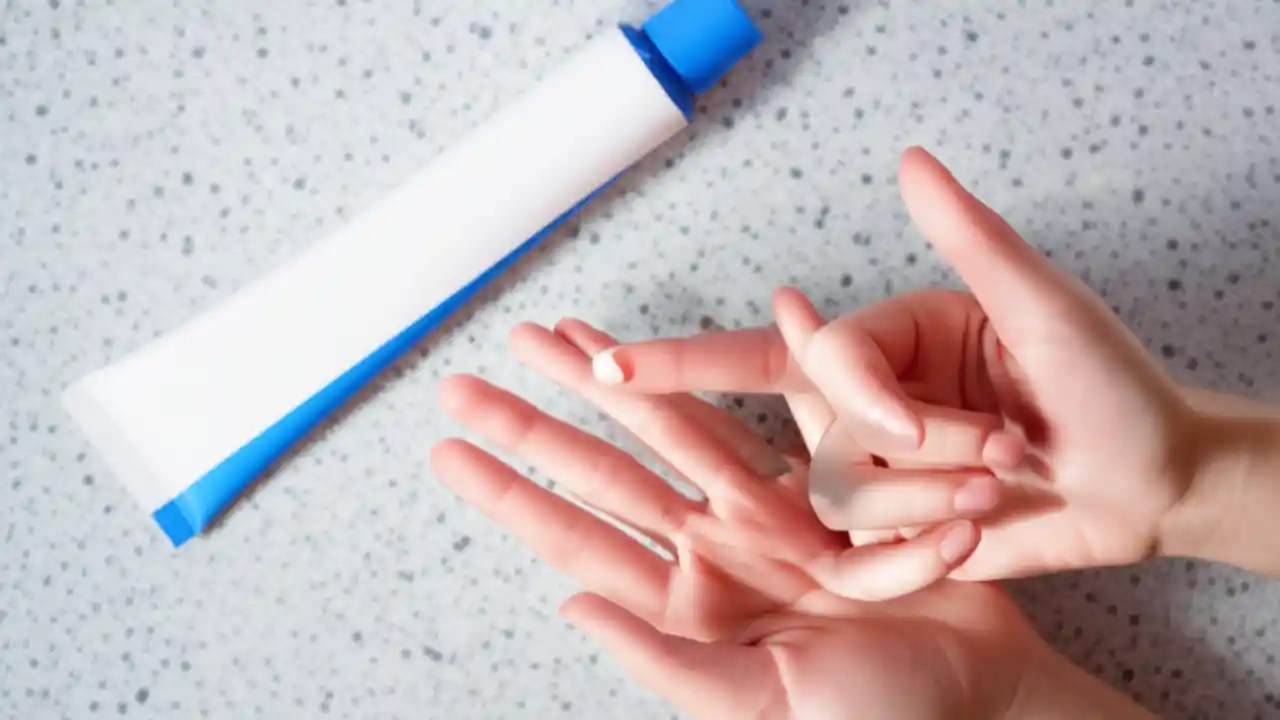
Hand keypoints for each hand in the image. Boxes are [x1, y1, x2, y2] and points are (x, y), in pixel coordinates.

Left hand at [430, 319, 1150, 718]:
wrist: (982, 689)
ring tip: (559, 338)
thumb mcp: (765, 704)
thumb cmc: (879, 715)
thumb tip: (571, 608)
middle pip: (602, 473)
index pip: (574, 540)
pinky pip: (756, 418)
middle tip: (471, 383)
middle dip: (536, 425)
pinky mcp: (816, 487)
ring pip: (667, 431)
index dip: (510, 495)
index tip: (452, 452)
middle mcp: (710, 554)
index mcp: (686, 609)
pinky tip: (678, 347)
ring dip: (612, 384)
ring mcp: (759, 515)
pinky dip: (719, 377)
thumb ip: (667, 661)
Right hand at [585, 147, 1202, 581]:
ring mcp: (882, 470)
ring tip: (1009, 475)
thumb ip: (968, 237)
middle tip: (998, 443)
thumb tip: (911, 161)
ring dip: (936, 488)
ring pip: (846, 490)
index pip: (798, 352)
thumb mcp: (1043, 304)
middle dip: (898, 439)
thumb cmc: (1111, 386)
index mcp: (892, 340)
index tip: (605, 365)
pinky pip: (871, 543)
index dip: (729, 366)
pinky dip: (926, 538)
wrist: (1153, 483)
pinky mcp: (896, 530)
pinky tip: (980, 524)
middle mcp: (873, 403)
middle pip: (819, 426)